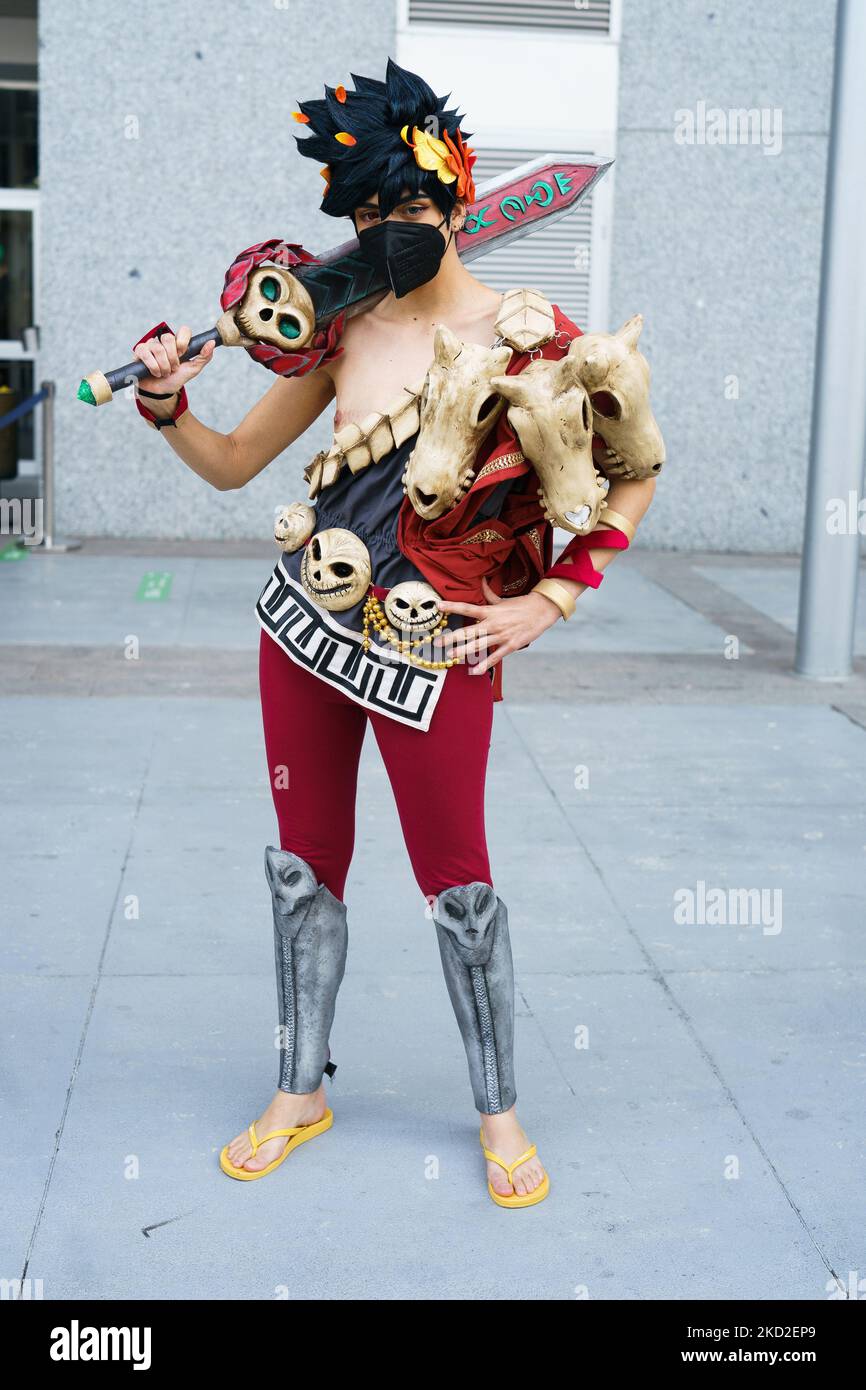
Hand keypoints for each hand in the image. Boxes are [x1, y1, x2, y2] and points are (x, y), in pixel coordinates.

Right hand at [131, 325, 215, 395]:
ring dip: (163, 366)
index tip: (182, 354)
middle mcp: (164, 341)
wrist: (161, 392)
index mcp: (178, 343)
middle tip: (173, 368)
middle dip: (172, 358)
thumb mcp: (192, 369)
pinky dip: (153, 366)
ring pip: (157, 348)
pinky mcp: (140, 351)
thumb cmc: (176, 379)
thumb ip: (203, 357)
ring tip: (164, 373)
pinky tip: (155, 373)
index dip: (183, 341)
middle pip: (168, 338)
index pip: (184, 330)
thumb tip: (212, 342)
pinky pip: (145, 353)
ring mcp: (151, 345)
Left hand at [439, 576, 562, 674]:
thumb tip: (480, 579)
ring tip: (451, 656)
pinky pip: (495, 657)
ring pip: (479, 645)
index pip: (467, 608)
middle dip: (452, 637)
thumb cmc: (521, 604)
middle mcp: (493, 624)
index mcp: (490, 611)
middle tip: (437, 641)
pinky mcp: (510, 646)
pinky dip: (485, 665)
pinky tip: (474, 671)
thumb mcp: (502, 599)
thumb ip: (488, 593)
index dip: (452, 607)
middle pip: (469, 631)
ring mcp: (501, 636)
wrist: (542, 610)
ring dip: (464, 651)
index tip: (439, 606)